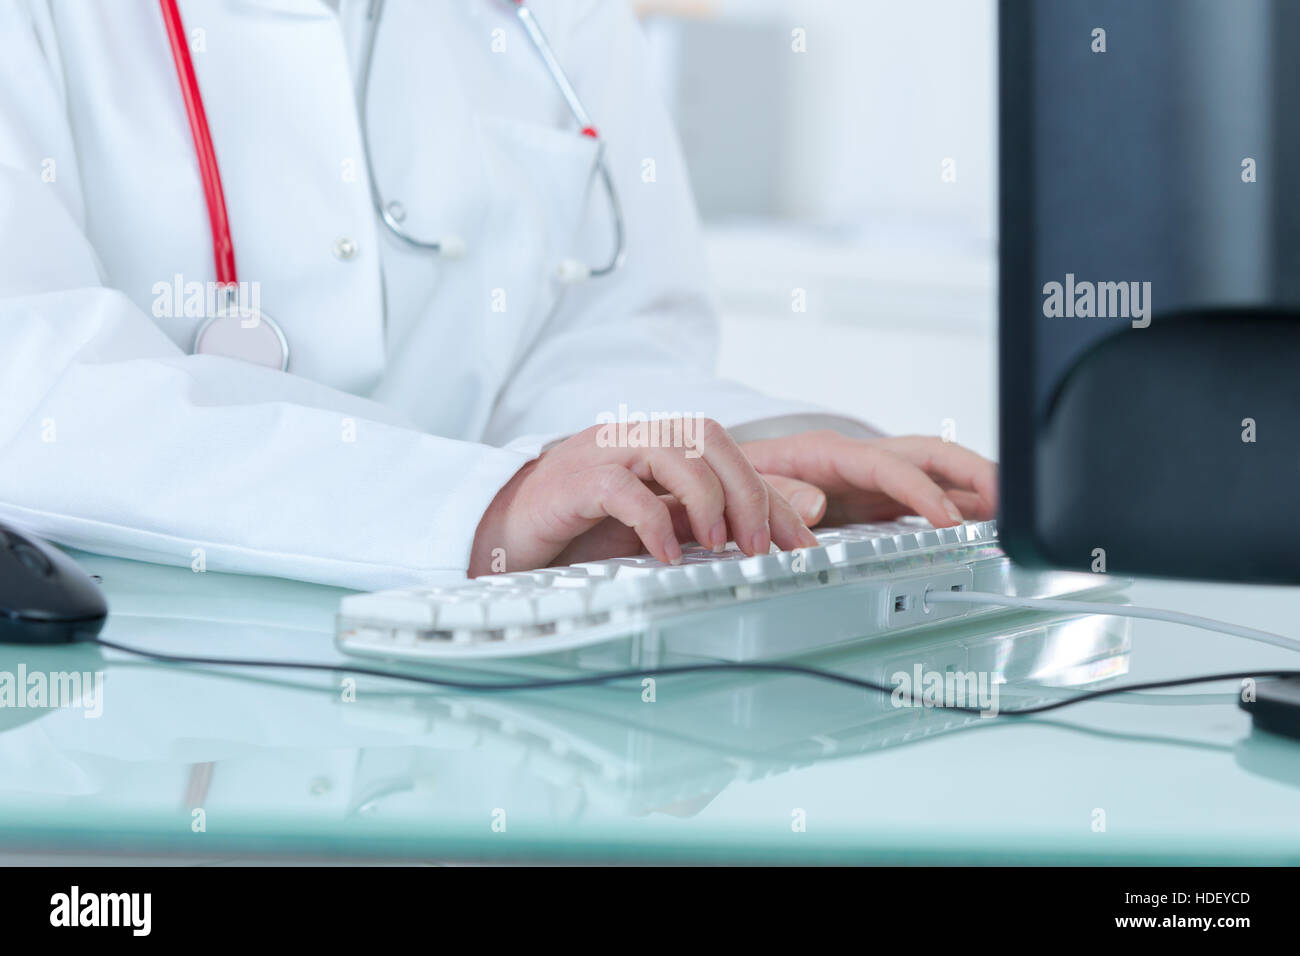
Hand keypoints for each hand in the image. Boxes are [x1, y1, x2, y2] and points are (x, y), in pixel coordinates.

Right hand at [469, 420, 819, 575]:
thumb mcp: (656, 525)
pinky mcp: (571, 482)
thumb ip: (711, 518)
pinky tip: (666, 556)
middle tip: (763, 548)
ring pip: (672, 449)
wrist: (501, 535)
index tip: (803, 544)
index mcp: (659, 446)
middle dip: (748, 491)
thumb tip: (784, 524)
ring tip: (721, 547)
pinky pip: (621, 488)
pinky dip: (652, 521)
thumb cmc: (579, 530)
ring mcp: (602, 453)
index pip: (730, 455)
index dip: (774, 495)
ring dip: (708, 499)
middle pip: (708, 438)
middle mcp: (634, 439)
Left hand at [738, 431, 997, 528]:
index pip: (889, 466)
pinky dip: (960, 507)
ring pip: (938, 474)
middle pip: (930, 455)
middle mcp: (860, 461)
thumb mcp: (745, 481)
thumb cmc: (736, 477)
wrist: (726, 479)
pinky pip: (928, 497)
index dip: (921, 491)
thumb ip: (777, 490)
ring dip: (976, 488)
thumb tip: (816, 505)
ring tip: (1014, 512)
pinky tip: (984, 524)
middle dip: (973, 472)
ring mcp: (873, 480)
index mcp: (830, 453)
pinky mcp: (877, 500)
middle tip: (1010, 500)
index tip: (945, 519)